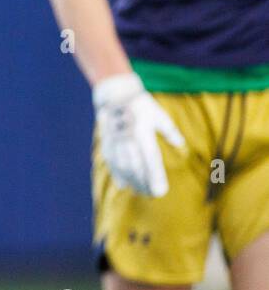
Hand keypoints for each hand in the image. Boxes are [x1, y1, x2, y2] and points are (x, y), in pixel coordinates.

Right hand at [93, 73, 185, 197]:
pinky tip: (123, 185)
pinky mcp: (107, 143)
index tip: (161, 191)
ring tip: (140, 192)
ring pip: (123, 167)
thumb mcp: (159, 115)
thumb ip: (170, 132)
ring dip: (132, 181)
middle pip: (136, 167)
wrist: (115, 95)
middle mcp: (128, 139)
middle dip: (144, 184)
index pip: (150, 160)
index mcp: (143, 133)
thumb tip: (181, 145)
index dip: (155, 178)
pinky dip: (117, 174)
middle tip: (152, 195)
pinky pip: (111, 162)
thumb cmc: (142, 105)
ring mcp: (116, 142)